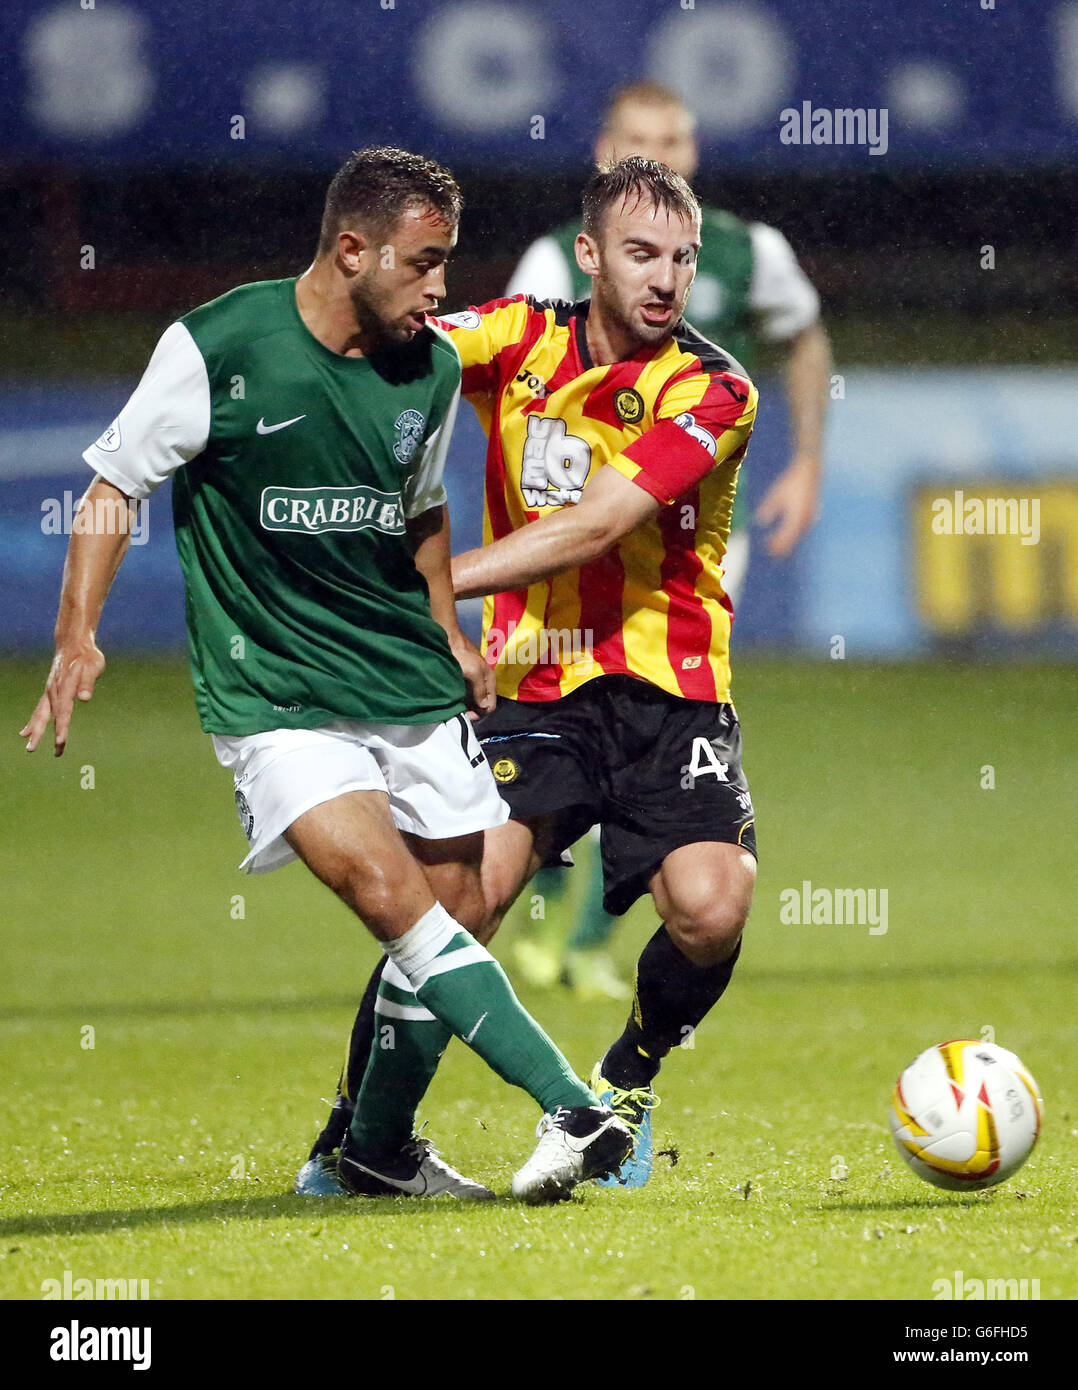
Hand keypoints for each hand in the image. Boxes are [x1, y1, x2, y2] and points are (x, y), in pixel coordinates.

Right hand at [20, 638, 105, 756]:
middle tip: (32, 750)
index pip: (63, 711)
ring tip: (29, 748)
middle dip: (40, 733)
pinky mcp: (49, 692)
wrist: (74, 643)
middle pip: (46, 716)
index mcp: (65, 686)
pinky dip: (33, 722)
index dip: (62, 727)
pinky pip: (39, 710)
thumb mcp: (93, 666)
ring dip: (35, 731)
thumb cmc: (87, 656)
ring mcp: (49, 691)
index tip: (60, 741)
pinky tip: (25, 733)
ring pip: (40, 714)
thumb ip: (88, 682)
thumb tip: (84, 698)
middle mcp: (53, 690)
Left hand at [449, 633, 495, 718]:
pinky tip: (454, 699)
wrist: (449, 638)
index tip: (468, 715)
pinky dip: (462, 699)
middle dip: (474, 710)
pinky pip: (467, 693)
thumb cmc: (462, 655)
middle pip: (483, 704)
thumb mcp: (474, 672)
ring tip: (456, 708)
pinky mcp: (465, 678)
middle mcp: (484, 682)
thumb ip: (480, 690)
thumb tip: (484, 707)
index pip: (491, 705)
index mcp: (490, 680)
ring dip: (467, 705)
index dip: (481, 713)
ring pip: (474, 699)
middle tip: (461, 713)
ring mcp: (475, 680)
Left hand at [754, 452, 820, 556]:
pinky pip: (802, 529)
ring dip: (788, 541)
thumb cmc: (790, 482)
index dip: (776, 544)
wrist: (810, 471)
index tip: (767, 549)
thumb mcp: (775, 494)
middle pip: (792, 539)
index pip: (785, 537)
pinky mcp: (812, 514)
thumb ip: (768, 509)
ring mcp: (811, 517)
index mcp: (796, 516)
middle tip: (771, 553)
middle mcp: (805, 520)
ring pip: (798, 535)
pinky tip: (787, 535)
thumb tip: (758, 522)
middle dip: (781, 547)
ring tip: (777, 547)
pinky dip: (794, 534)